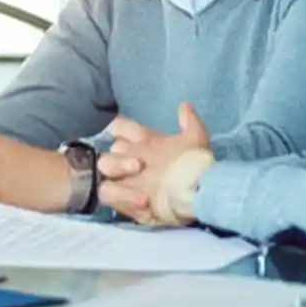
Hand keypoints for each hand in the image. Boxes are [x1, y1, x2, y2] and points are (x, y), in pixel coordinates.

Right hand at [97, 103, 208, 222]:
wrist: (200, 196)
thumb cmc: (196, 166)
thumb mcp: (197, 141)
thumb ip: (190, 122)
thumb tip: (185, 105)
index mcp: (144, 143)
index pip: (118, 128)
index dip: (119, 129)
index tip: (135, 137)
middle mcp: (131, 160)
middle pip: (109, 151)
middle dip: (120, 156)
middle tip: (139, 165)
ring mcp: (126, 181)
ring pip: (104, 169)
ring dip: (117, 169)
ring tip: (138, 176)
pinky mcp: (125, 202)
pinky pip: (109, 193)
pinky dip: (123, 195)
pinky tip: (144, 199)